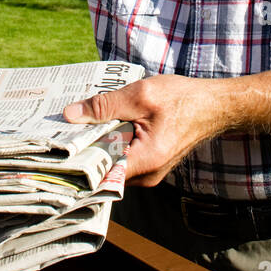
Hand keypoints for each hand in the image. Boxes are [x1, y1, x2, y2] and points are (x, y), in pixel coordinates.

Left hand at [63, 73, 228, 186]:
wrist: (215, 106)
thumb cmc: (184, 99)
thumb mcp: (142, 94)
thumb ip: (105, 105)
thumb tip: (71, 114)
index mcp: (145, 162)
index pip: (100, 173)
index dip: (76, 161)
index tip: (55, 147)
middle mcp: (146, 176)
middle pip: (103, 168)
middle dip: (83, 148)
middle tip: (60, 128)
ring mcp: (148, 173)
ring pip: (111, 162)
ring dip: (98, 143)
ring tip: (78, 121)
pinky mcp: (149, 164)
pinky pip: (122, 157)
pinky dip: (111, 142)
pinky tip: (101, 123)